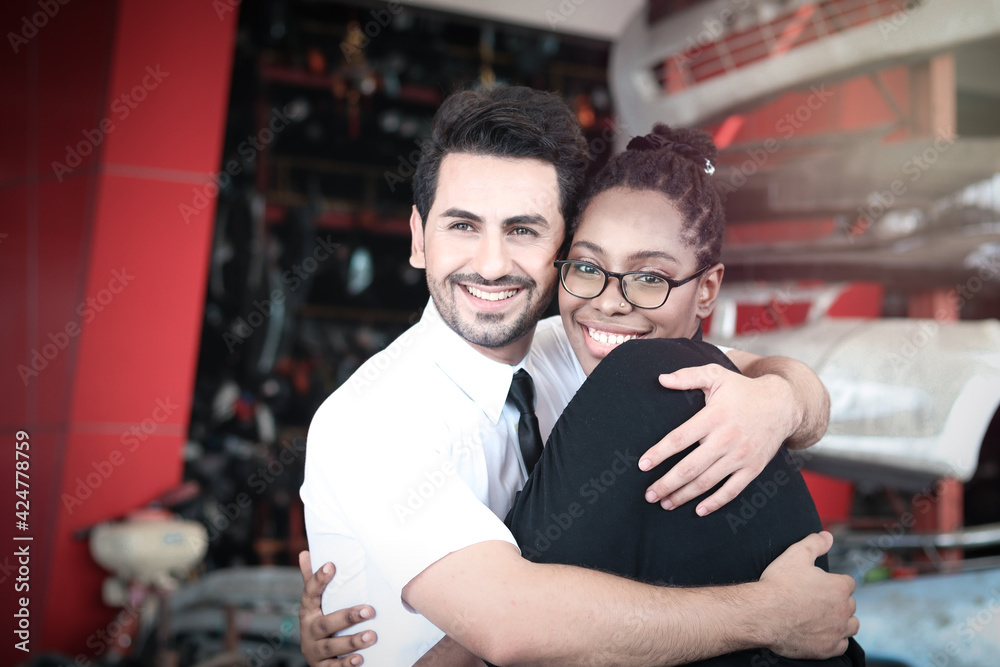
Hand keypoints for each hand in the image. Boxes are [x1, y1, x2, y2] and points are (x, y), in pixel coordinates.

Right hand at [298, 551, 376, 666]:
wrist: (320, 659)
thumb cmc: (322, 623)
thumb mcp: (317, 604)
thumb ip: (313, 582)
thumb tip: (304, 552)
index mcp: (308, 611)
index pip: (309, 593)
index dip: (318, 579)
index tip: (332, 565)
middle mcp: (308, 631)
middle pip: (326, 623)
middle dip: (348, 617)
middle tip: (370, 610)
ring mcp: (314, 650)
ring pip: (331, 646)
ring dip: (352, 641)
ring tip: (372, 636)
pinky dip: (346, 664)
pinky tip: (360, 659)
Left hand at [638, 365, 796, 514]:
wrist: (783, 404)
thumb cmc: (743, 390)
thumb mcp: (716, 376)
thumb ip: (688, 376)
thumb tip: (661, 379)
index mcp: (713, 417)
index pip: (679, 438)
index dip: (659, 453)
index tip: (643, 465)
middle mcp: (726, 439)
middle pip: (690, 467)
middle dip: (666, 483)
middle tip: (649, 494)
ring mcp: (741, 456)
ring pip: (707, 482)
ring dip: (684, 495)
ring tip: (665, 503)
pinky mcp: (753, 468)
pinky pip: (732, 490)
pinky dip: (715, 502)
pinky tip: (698, 510)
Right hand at [757, 532, 858, 658]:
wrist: (763, 614)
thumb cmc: (779, 585)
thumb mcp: (795, 555)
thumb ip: (815, 543)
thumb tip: (828, 536)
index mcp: (839, 587)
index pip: (848, 583)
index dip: (834, 582)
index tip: (820, 585)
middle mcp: (843, 609)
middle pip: (850, 604)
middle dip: (837, 601)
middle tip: (817, 600)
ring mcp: (837, 630)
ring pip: (851, 625)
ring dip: (842, 621)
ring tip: (825, 617)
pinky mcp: (828, 648)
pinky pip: (842, 645)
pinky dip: (835, 640)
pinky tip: (822, 634)